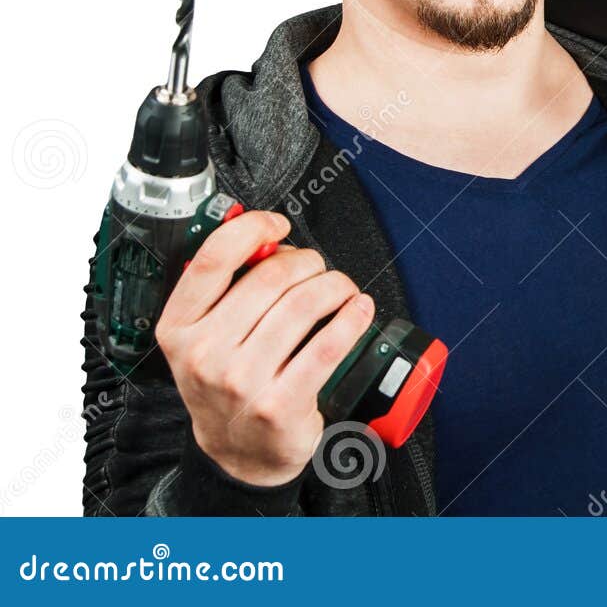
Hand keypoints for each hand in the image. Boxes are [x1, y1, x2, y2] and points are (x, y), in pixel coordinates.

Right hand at [155, 210, 374, 485]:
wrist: (237, 452)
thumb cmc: (226, 384)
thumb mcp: (204, 336)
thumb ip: (226, 287)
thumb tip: (271, 241)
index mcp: (180, 327)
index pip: (212, 258)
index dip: (252, 228)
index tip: (277, 223)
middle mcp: (204, 354)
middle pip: (270, 277)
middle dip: (307, 261)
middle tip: (319, 268)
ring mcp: (241, 381)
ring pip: (304, 305)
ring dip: (335, 285)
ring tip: (342, 288)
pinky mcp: (279, 403)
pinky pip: (328, 345)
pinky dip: (352, 318)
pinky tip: (358, 310)